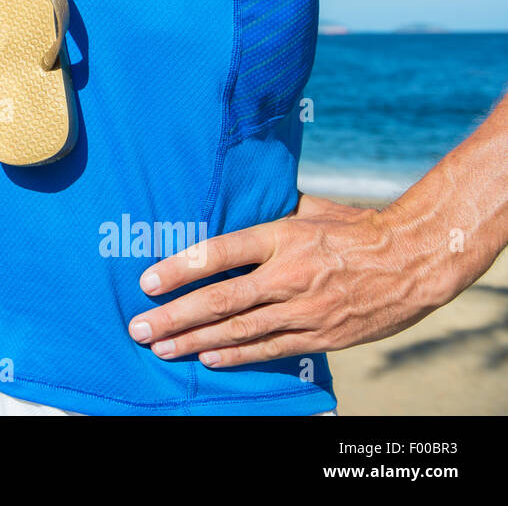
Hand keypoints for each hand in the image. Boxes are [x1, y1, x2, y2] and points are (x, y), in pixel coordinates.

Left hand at [127, 194, 451, 367]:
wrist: (414, 259)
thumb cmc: (355, 227)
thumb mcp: (310, 208)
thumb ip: (268, 209)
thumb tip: (229, 194)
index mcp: (282, 235)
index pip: (219, 252)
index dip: (179, 268)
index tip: (146, 282)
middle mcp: (288, 274)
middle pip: (220, 299)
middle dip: (174, 316)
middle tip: (139, 327)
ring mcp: (305, 308)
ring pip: (239, 330)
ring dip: (194, 342)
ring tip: (160, 347)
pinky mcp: (323, 335)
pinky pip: (270, 349)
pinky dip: (236, 356)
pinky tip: (207, 359)